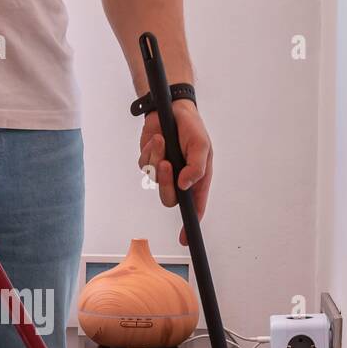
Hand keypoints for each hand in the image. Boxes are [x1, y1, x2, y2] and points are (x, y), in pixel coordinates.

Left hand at [137, 100, 212, 245]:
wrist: (171, 109)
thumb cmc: (191, 128)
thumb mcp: (201, 145)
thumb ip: (196, 167)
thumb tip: (185, 185)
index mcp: (197, 178)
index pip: (195, 207)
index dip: (190, 224)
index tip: (185, 238)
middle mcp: (180, 179)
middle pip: (170, 198)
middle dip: (165, 183)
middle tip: (165, 164)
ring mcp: (163, 172)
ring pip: (155, 181)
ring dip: (157, 159)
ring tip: (162, 140)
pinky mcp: (149, 162)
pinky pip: (144, 166)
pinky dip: (149, 152)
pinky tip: (156, 139)